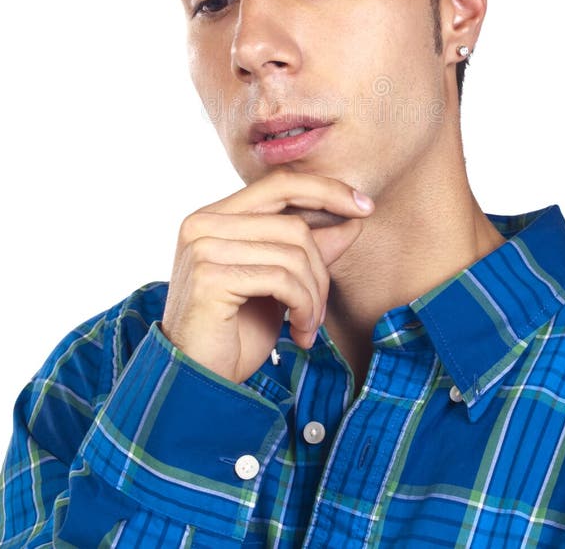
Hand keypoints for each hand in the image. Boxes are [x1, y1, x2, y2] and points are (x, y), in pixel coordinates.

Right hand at [161, 169, 373, 382]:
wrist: (198, 381)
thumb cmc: (237, 331)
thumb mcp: (280, 283)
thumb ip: (308, 247)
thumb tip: (354, 218)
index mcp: (216, 215)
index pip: (280, 183)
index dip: (326, 190)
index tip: (365, 207)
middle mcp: (203, 223)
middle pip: (293, 223)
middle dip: (321, 268)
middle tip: (321, 308)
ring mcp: (202, 248)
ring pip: (293, 253)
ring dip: (314, 297)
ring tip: (308, 326)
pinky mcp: (208, 277)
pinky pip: (281, 279)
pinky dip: (303, 307)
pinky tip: (299, 333)